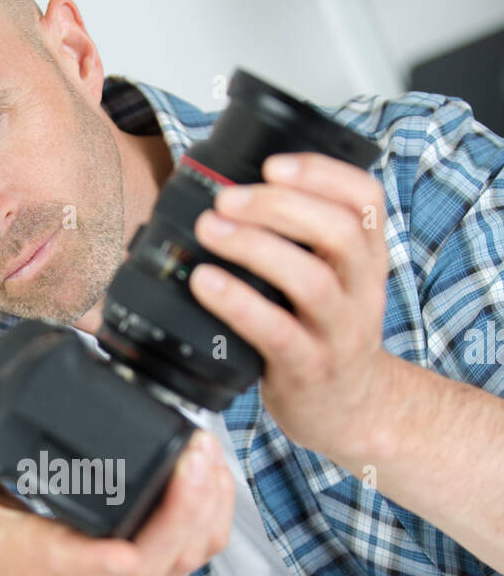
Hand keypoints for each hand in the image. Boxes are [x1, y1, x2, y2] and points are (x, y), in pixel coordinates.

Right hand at [0, 376, 234, 575]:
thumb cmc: (8, 575)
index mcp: (78, 563)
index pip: (137, 546)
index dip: (173, 507)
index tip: (184, 458)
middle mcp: (122, 575)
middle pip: (185, 539)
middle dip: (202, 487)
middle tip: (199, 437)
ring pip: (203, 541)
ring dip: (216, 494)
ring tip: (209, 445)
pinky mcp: (164, 575)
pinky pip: (205, 546)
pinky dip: (217, 510)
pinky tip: (215, 472)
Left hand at [188, 152, 392, 460]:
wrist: (351, 411)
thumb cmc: (326, 336)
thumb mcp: (334, 282)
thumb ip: (302, 242)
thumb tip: (230, 198)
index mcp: (368, 259)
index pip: (366, 200)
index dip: (322, 173)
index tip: (273, 164)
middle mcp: (362, 291)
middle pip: (339, 231)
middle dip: (279, 205)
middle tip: (227, 199)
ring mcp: (338, 333)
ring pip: (310, 280)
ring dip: (255, 248)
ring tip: (210, 230)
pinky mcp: (309, 368)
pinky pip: (277, 332)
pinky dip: (238, 304)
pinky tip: (206, 283)